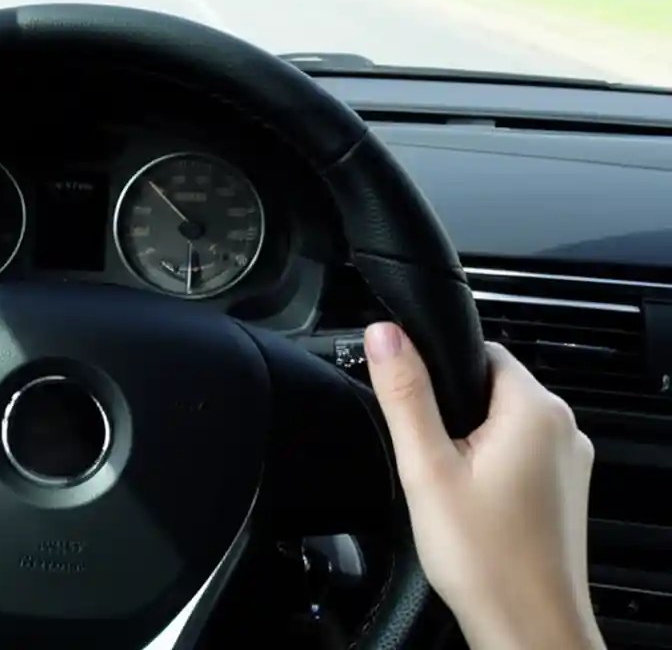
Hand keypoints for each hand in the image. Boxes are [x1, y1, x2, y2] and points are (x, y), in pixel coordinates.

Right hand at [364, 322, 604, 649]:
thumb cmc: (484, 558)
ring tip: (450, 492)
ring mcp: (570, 463)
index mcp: (535, 410)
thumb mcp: (426, 467)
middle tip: (430, 464)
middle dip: (451, 417)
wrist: (526, 629)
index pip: (481, 351)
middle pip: (490, 390)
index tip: (416, 412)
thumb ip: (405, 393)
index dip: (438, 375)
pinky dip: (489, 471)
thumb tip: (386, 334)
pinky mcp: (564, 492)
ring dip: (469, 446)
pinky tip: (472, 509)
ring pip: (502, 426)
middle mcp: (564, 429)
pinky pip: (518, 457)